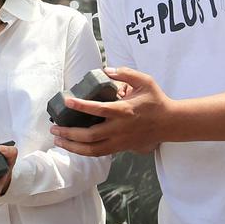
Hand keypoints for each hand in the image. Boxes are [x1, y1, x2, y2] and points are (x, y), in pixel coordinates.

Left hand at [50, 67, 173, 155]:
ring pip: (92, 149)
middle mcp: (120, 128)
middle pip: (91, 135)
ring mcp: (120, 141)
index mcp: (125, 110)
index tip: (67, 101)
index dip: (81, 106)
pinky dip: (82, 151)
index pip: (100, 110)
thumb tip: (105, 70)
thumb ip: (125, 73)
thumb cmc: (155, 100)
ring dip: (72, 146)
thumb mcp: (144, 81)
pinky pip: (98, 153)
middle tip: (54, 127)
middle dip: (69, 133)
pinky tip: (71, 146)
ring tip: (58, 139)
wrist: (169, 123)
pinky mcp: (120, 148)